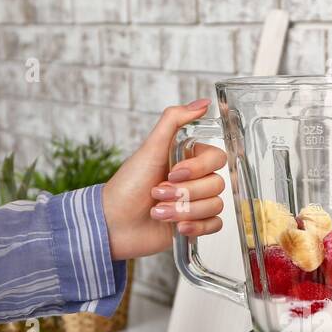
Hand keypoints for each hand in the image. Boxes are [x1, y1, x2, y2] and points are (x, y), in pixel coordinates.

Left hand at [101, 99, 227, 260]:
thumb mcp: (149, 148)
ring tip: (159, 211)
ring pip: (215, 205)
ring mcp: (196, 204)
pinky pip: (215, 225)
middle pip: (217, 184)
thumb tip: (202, 103)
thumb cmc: (127, 186)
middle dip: (185, 192)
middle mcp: (195, 180)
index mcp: (188, 159)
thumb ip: (174, 121)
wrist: (114, 223)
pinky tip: (177, 227)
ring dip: (184, 210)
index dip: (197, 168)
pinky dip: (196, 226)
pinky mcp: (195, 226)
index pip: (216, 158)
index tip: (173, 172)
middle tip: (158, 193)